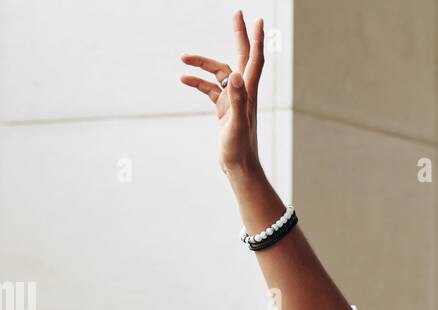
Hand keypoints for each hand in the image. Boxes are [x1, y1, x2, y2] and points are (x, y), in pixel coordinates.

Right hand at [179, 10, 264, 179]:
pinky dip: (197, 82)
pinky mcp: (224, 109)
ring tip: (182, 58)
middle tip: (237, 13)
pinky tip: (183, 79)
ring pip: (219, 73)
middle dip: (239, 35)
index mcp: (248, 91)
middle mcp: (243, 92)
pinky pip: (210, 89)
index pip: (254, 58)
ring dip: (203, 64)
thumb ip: (238, 99)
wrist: (239, 167)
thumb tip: (236, 76)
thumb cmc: (239, 149)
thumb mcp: (236, 124)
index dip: (255, 38)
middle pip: (241, 56)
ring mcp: (233, 99)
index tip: (255, 19)